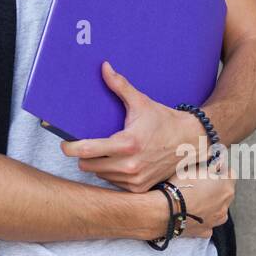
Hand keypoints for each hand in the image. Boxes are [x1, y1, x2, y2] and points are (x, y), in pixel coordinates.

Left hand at [60, 61, 209, 191]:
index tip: (65, 143)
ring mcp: (135, 180)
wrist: (190, 141)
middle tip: (88, 144)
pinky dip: (112, 173)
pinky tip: (120, 161)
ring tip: (108, 151)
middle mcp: (130, 165)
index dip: (70, 147)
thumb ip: (120, 86)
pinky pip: (113, 183)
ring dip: (98, 165)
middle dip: (84, 155)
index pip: (86, 150)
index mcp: (127, 144)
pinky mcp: (139, 188)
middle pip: (87, 165)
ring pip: (99, 175)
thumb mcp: (141, 102)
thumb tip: (104, 67)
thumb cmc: (163, 120)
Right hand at [164, 158, 234, 238]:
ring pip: (218, 210)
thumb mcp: (194, 166)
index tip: (210, 169)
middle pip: (225, 193)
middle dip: (215, 188)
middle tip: (198, 184)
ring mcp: (216, 220)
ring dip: (210, 204)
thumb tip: (217, 163)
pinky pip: (207, 223)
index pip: (230, 174)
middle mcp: (225, 205)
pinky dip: (201, 219)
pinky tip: (191, 214)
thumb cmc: (180, 186)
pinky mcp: (205, 231)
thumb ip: (210, 164)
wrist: (166, 211)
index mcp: (226, 187)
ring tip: (193, 200)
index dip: (220, 170)